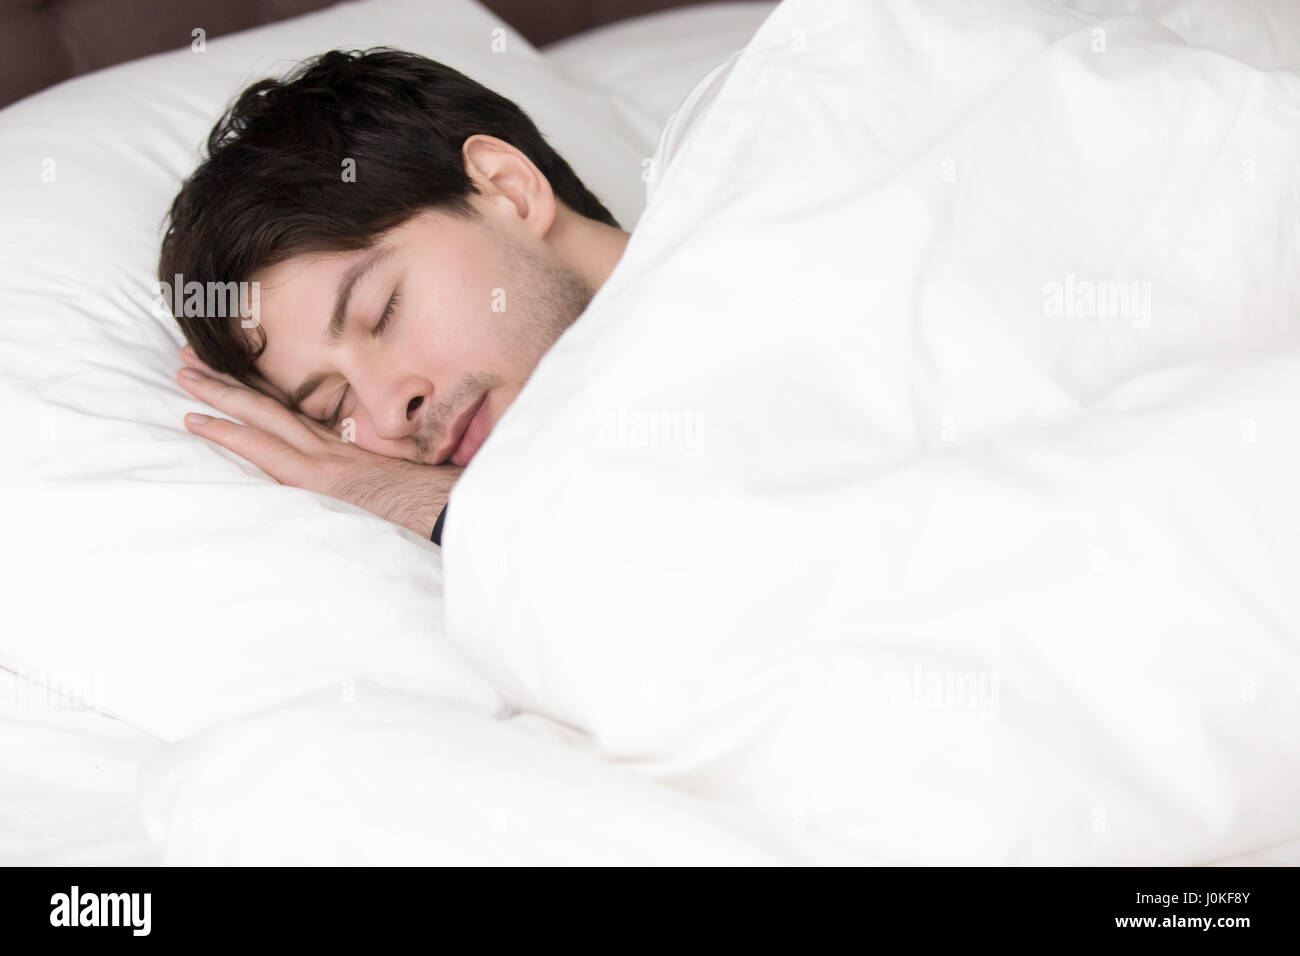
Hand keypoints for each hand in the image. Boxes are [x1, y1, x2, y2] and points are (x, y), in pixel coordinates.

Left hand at [176, 345, 459, 538]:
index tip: (236, 378)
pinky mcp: (323, 478)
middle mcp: (338, 449)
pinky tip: (196, 420)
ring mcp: (329, 461)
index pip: (300, 419)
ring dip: (220, 394)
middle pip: (276, 407)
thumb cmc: (446, 509)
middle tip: (192, 357)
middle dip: (234, 382)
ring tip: (182, 374)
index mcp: (354, 453)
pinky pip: (266, 451)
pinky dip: (229, 434)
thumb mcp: (415, 494)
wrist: (461, 514)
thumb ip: (391, 488)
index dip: (264, 397)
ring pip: (264, 418)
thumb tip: (395, 491)